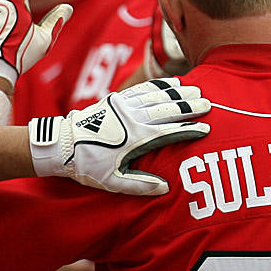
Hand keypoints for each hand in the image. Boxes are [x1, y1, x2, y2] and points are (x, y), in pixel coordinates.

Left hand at [28, 78, 210, 194]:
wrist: (62, 145)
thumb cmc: (88, 166)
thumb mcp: (113, 182)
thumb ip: (140, 185)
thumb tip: (166, 187)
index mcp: (136, 139)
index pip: (170, 132)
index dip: (190, 130)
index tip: (206, 128)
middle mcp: (133, 119)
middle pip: (168, 109)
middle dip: (190, 106)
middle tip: (208, 104)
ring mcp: (124, 106)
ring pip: (158, 96)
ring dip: (179, 92)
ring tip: (196, 89)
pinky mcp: (116, 99)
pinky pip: (142, 89)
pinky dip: (159, 85)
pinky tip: (171, 83)